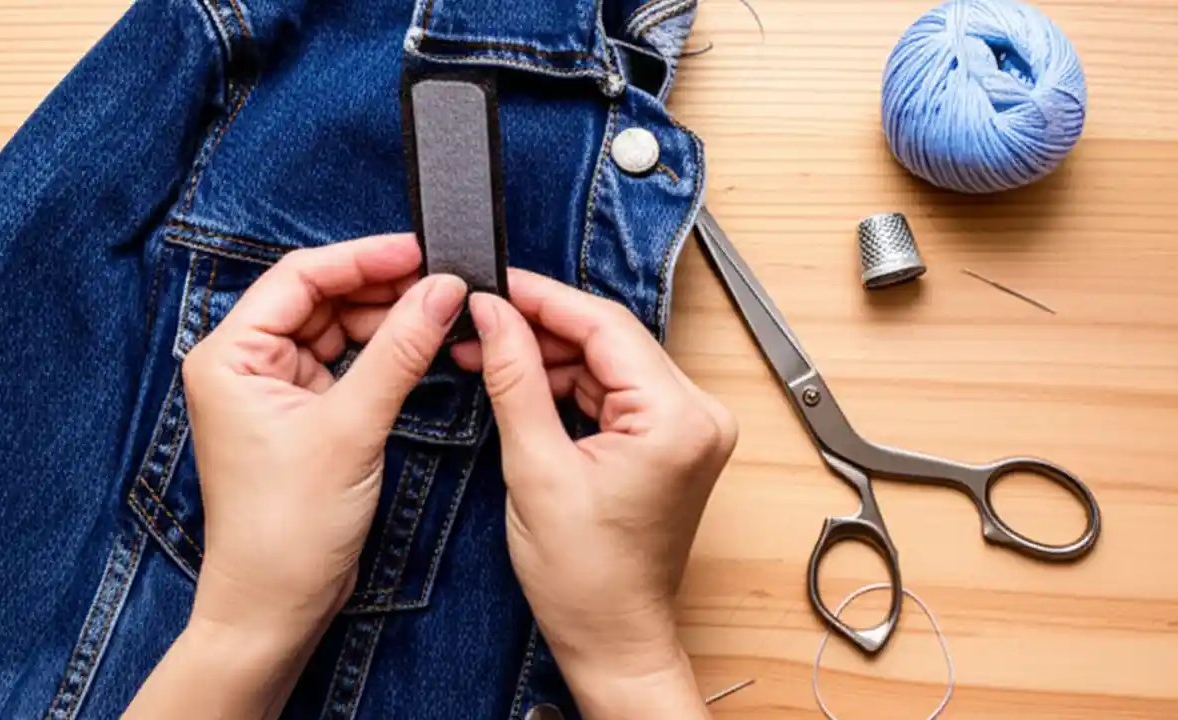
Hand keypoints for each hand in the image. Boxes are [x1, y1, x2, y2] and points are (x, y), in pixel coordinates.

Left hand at [181, 234, 465, 639]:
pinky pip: (345, 366)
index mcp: (230, 355)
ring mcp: (273, 391)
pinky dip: (381, 356)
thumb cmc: (286, 529)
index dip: (362, 258)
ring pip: (335, 331)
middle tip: (440, 283)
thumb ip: (400, 352)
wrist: (276, 606)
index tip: (417, 251)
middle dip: (379, 289)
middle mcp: (244, 366)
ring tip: (438, 312)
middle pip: (319, 300)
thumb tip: (441, 292)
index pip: (299, 278)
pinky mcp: (301, 417)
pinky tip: (418, 347)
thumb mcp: (351, 428)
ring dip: (385, 321)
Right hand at [451, 270, 736, 717]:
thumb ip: (515, 379)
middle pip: (611, 340)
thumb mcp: (535, 468)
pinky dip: (570, 385)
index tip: (495, 283)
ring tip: (488, 352)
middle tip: (480, 320)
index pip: (606, 326)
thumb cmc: (586, 579)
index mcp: (677, 419)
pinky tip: (523, 380)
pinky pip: (616, 393)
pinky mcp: (672, 442)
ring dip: (551, 357)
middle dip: (541, 329)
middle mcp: (698, 416)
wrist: (613, 638)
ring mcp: (689, 429)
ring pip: (610, 364)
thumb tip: (494, 314)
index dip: (543, 298)